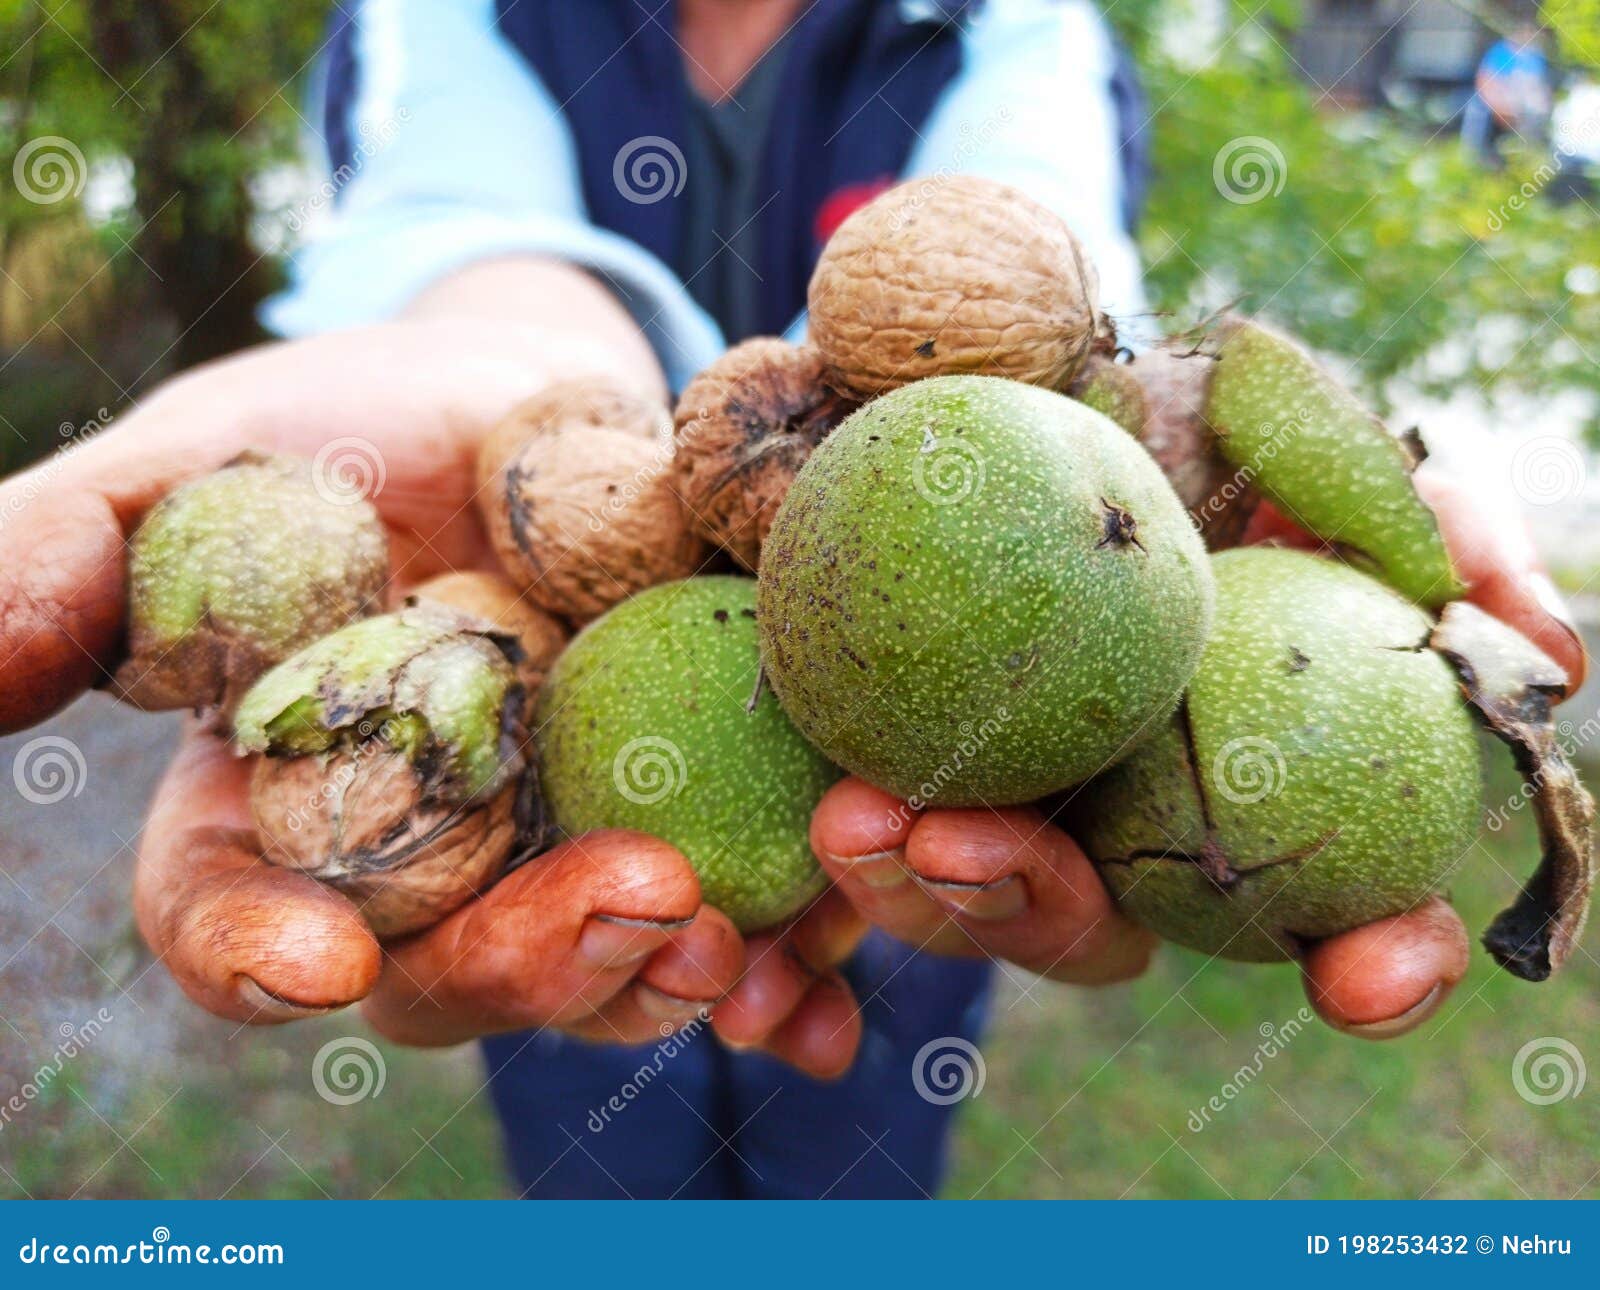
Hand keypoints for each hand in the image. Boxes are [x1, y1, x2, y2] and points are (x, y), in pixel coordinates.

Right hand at [2, 309, 859, 1070]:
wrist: (528, 396)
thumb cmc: (343, 427)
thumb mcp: (194, 468)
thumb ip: (69, 564)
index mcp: (279, 803)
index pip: (229, 911)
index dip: (252, 955)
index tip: (306, 969)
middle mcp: (420, 862)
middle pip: (451, 968)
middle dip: (533, 962)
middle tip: (633, 908)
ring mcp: (559, 849)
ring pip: (604, 962)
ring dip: (671, 977)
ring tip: (743, 945)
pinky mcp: (688, 817)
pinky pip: (739, 915)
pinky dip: (787, 965)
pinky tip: (829, 999)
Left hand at [810, 461, 1585, 1039]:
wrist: (1022, 379)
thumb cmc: (1198, 424)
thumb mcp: (1319, 446)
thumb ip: (1428, 533)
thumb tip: (1536, 648)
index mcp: (1235, 791)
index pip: (1335, 918)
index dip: (1375, 964)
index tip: (1367, 975)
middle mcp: (1116, 830)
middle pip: (1090, 930)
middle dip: (1039, 910)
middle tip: (981, 850)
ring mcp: (996, 816)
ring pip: (955, 902)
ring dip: (912, 888)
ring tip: (859, 821)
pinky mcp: (878, 784)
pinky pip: (847, 856)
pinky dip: (828, 880)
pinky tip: (804, 840)